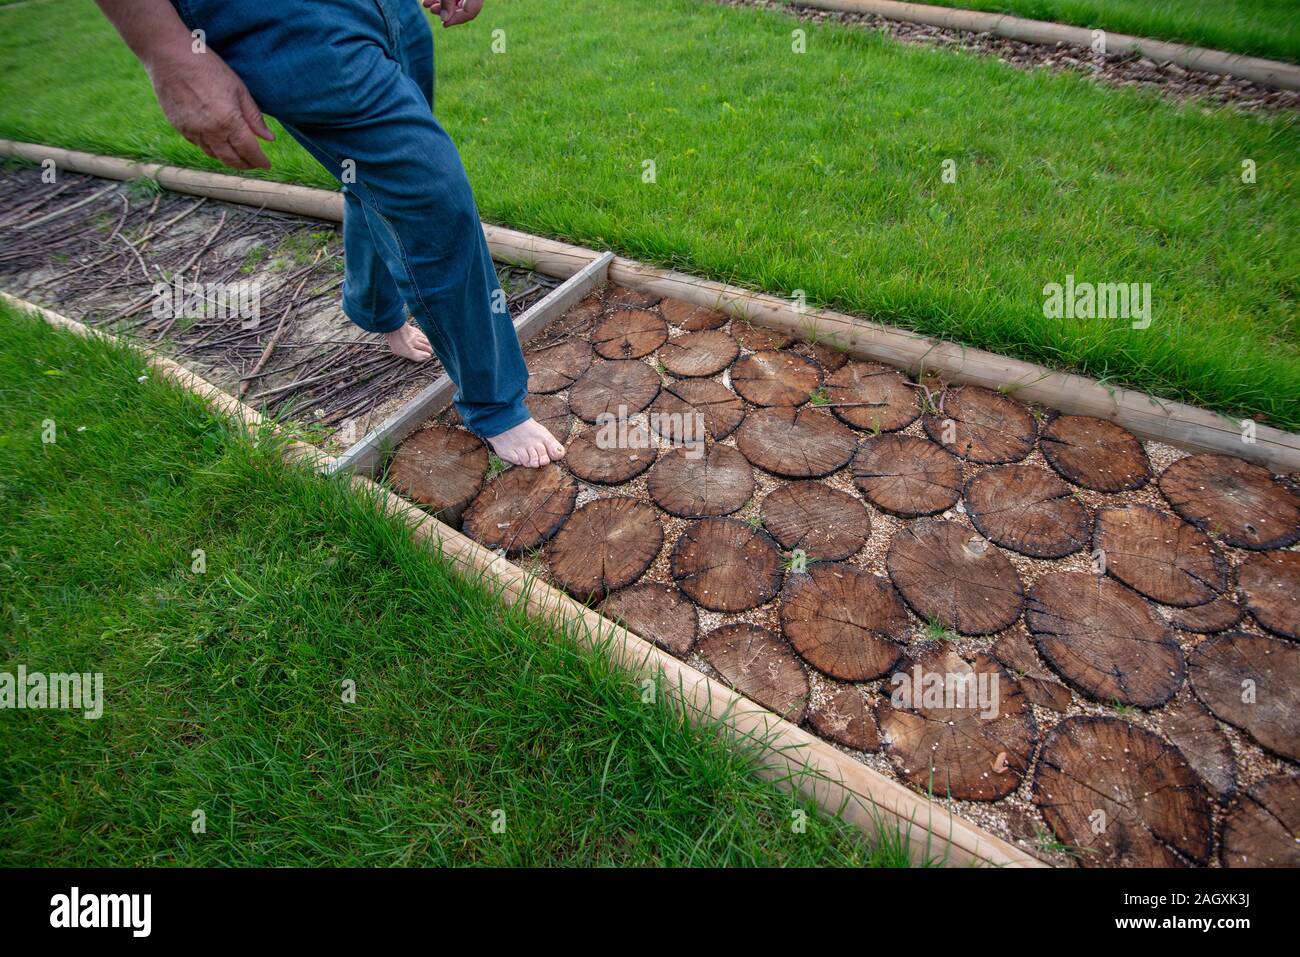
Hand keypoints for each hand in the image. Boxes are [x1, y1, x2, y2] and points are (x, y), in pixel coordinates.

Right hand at [146, 43, 275, 169]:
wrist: (169, 56)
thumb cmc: (208, 67)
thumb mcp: (238, 89)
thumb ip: (254, 116)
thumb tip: (269, 138)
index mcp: (228, 121)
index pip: (248, 150)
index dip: (259, 160)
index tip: (266, 165)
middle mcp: (210, 131)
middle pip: (231, 159)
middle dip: (245, 164)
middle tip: (253, 164)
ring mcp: (192, 131)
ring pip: (214, 155)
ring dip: (228, 159)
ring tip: (238, 156)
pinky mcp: (179, 128)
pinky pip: (199, 145)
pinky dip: (211, 149)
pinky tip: (217, 144)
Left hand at [423, 0, 482, 27]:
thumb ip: (447, 2)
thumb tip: (444, 19)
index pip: (470, 13)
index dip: (456, 20)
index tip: (443, 24)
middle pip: (461, 8)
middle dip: (444, 11)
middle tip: (432, 10)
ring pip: (455, 2)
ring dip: (439, 5)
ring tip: (426, 4)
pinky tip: (428, 0)